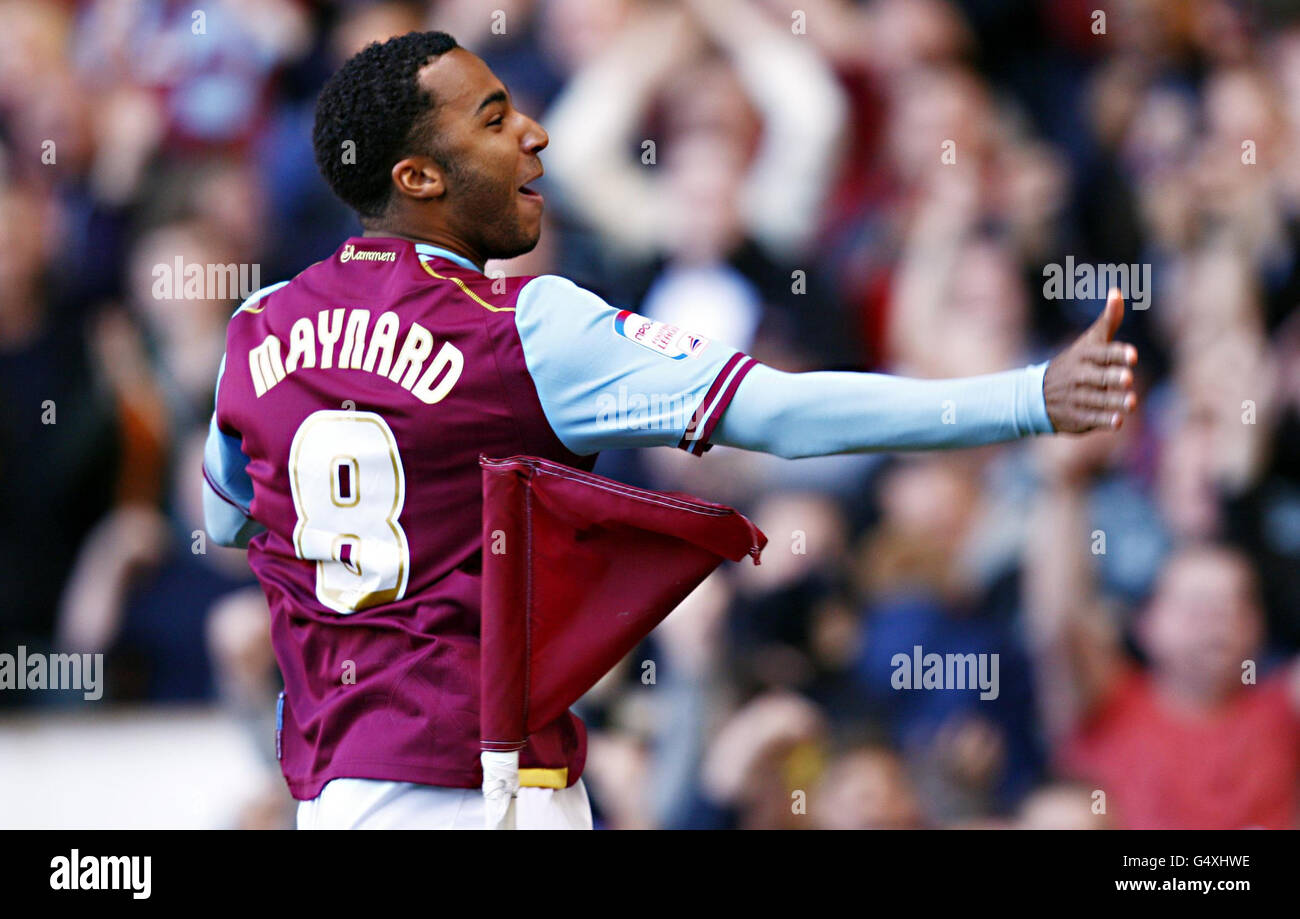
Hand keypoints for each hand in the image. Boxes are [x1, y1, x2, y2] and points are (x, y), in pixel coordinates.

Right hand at [1043, 288, 1138, 432]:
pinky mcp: (1074, 416)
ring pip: (1096, 399)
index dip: (1117, 354)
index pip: (1102, 353)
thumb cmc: (1075, 364)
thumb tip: (1117, 291)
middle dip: (1112, 378)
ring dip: (1113, 401)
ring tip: (1131, 403)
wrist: (1037, 395)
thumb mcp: (1089, 342)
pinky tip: (1118, 422)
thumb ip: (1107, 321)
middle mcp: (1078, 376)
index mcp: (1084, 356)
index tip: (1133, 355)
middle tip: (1128, 379)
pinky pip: (1090, 418)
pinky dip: (1103, 420)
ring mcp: (1075, 397)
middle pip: (1098, 377)